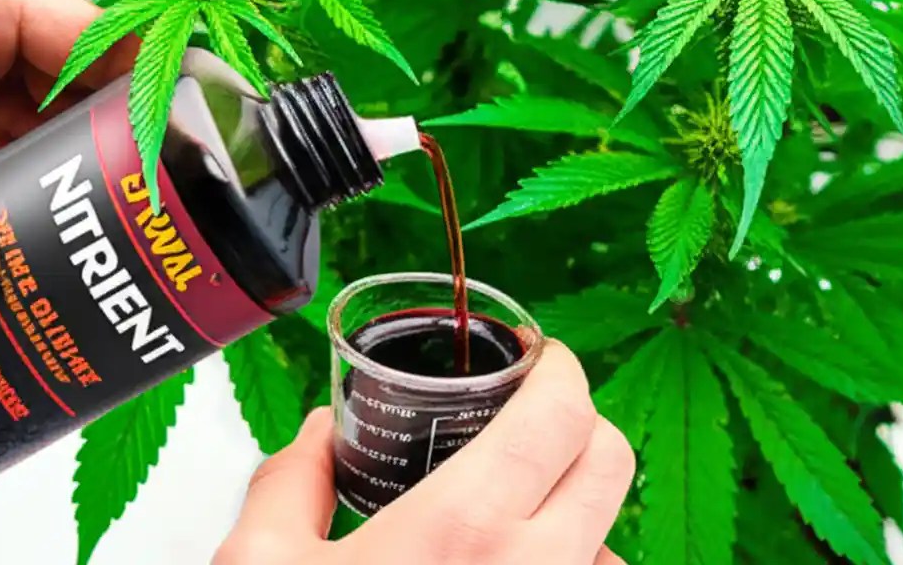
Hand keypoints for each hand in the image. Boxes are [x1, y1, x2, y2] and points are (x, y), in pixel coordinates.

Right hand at [215, 341, 635, 564]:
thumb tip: (324, 434)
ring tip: (517, 512)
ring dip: (581, 510)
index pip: (563, 415)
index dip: (563, 370)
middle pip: (613, 463)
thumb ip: (289, 480)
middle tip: (535, 417)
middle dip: (583, 422)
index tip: (543, 359)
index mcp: (460, 533)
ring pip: (612, 543)